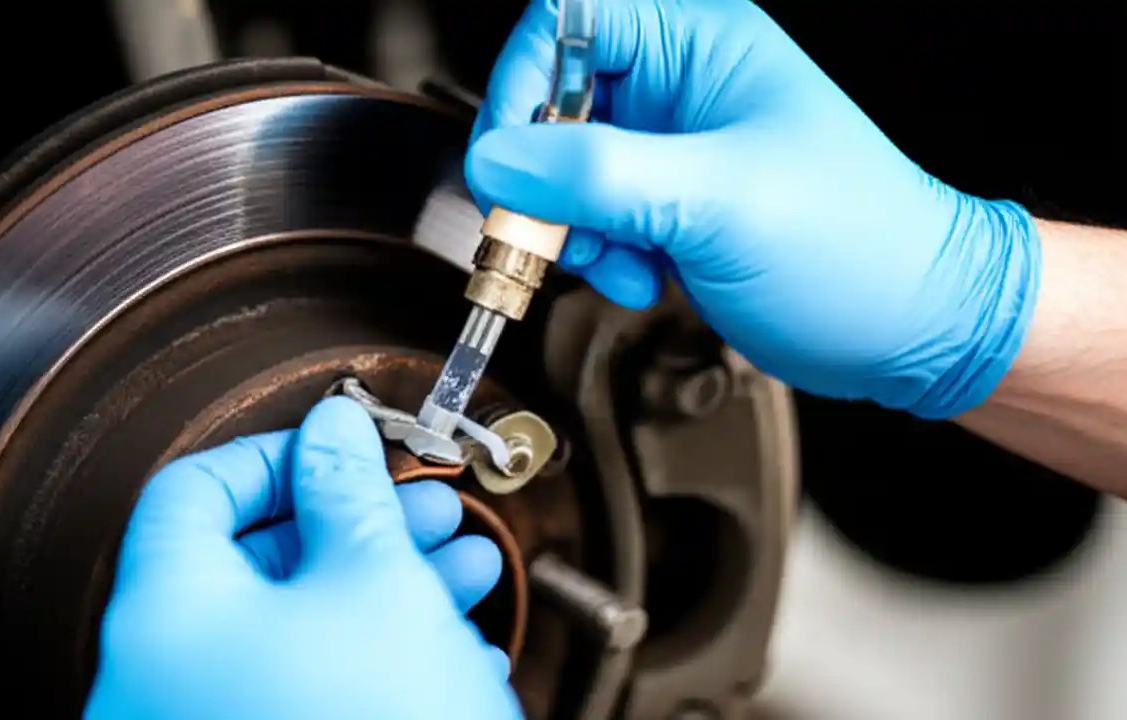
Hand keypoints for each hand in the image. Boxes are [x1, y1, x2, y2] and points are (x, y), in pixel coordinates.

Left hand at [85, 396, 523, 719]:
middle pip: (253, 561)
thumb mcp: (374, 583)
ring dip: (379, 583)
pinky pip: (301, 685)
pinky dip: (364, 649)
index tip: (339, 447)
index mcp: (166, 616)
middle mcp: (162, 679)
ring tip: (459, 564)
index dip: (277, 454)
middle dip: (355, 522)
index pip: (193, 490)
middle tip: (422, 506)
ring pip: (292, 627)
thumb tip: (331, 430)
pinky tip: (441, 637)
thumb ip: (346, 487)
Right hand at [465, 0, 1040, 418]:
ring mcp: (672, 152)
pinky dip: (600, 258)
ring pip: (564, 172)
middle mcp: (680, 88)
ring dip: (573, 229)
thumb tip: (499, 161)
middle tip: (553, 228)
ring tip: (620, 265)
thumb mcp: (717, 202)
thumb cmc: (856, 245)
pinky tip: (643, 279)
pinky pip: (594, 220)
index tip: (516, 156)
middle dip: (545, 177)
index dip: (525, 82)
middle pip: (553, 104)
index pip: (568, 23)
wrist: (908, 325)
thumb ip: (597, 176)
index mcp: (700, 45)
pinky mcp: (669, 208)